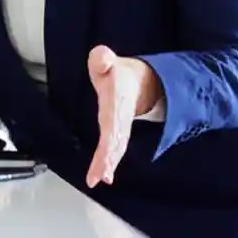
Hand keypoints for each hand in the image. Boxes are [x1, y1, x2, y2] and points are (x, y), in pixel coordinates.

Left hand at [87, 45, 162, 187]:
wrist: (138, 80)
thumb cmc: (116, 72)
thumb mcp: (106, 60)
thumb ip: (102, 58)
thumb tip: (103, 59)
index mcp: (117, 100)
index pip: (114, 121)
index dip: (111, 137)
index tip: (107, 152)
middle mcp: (120, 116)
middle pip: (116, 140)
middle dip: (108, 157)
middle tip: (99, 176)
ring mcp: (119, 126)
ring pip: (115, 148)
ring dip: (107, 163)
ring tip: (98, 179)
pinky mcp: (116, 132)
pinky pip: (113, 148)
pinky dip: (108, 162)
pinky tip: (102, 177)